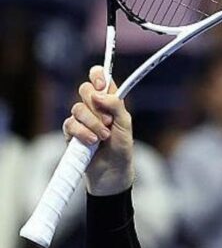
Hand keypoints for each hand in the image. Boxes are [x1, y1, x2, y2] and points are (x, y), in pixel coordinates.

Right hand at [63, 66, 134, 194]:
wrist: (112, 171)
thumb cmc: (121, 147)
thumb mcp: (125, 124)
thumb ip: (115, 106)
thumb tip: (98, 94)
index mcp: (109, 100)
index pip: (100, 77)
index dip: (98, 76)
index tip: (101, 86)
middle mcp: (94, 107)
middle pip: (84, 89)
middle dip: (96, 105)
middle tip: (108, 120)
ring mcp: (81, 119)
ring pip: (78, 108)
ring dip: (93, 122)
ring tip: (104, 137)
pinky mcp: (71, 132)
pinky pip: (70, 124)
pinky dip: (82, 132)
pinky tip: (92, 141)